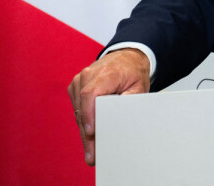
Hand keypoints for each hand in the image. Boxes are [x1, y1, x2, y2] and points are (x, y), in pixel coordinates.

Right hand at [68, 48, 151, 165]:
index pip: (90, 94)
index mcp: (106, 72)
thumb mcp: (138, 86)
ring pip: (78, 111)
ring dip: (84, 131)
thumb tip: (119, 122)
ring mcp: (79, 80)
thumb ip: (128, 103)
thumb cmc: (132, 73)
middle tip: (92, 155)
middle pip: (83, 107)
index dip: (88, 114)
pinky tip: (90, 136)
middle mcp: (88, 74)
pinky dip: (83, 122)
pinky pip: (77, 108)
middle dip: (87, 134)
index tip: (91, 132)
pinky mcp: (75, 87)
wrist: (126, 58)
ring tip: (92, 151)